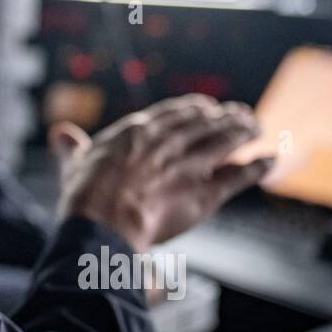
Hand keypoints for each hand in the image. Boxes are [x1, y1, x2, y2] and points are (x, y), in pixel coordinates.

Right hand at [50, 95, 273, 250]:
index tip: (206, 107)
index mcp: (138, 131)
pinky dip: (258, 166)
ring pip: (226, 141)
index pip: (174, 112)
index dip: (194, 108)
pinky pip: (239, 175)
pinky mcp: (205, 193)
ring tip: (257, 126)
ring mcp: (190, 166)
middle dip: (225, 116)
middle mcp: (169, 142)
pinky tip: (270, 158)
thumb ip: (72, 146)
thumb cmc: (85, 196)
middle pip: (205, 123)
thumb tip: (60, 133)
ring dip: (245, 131)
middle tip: (240, 114)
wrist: (103, 225)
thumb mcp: (74, 163)